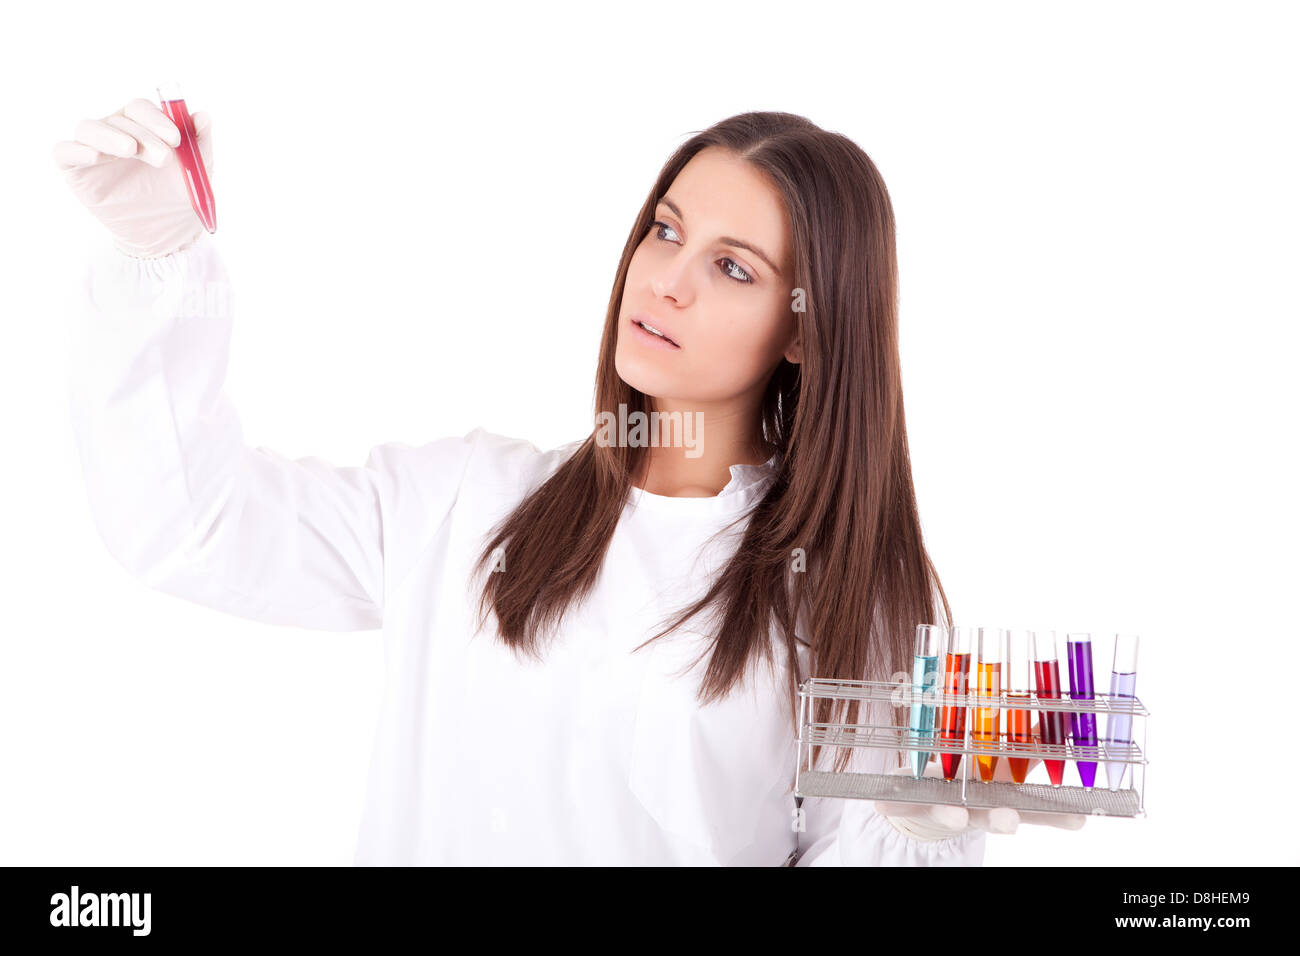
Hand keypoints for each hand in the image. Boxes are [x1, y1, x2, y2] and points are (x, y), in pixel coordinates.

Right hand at [52, 96, 213, 258]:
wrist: (167, 231)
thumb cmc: (179, 194)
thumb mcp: (197, 169)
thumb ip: (199, 142)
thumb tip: (202, 115)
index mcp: (140, 126)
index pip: (140, 108)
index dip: (156, 119)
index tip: (176, 138)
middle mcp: (114, 132)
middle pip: (119, 120)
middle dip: (143, 136)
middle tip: (164, 158)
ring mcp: (92, 149)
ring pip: (89, 128)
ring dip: (110, 136)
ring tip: (129, 150)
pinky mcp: (74, 170)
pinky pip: (64, 152)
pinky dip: (76, 150)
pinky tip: (94, 156)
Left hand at [872, 728, 1087, 836]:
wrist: (927, 799)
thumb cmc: (971, 773)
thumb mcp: (1002, 757)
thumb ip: (1032, 737)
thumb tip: (1062, 707)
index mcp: (1002, 796)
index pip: (1033, 807)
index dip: (1056, 815)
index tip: (1079, 819)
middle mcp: (976, 808)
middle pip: (995, 819)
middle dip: (1004, 821)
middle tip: (1012, 821)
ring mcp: (943, 807)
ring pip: (950, 815)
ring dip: (952, 815)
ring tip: (954, 817)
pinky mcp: (909, 803)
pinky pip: (897, 804)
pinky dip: (889, 802)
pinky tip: (878, 801)